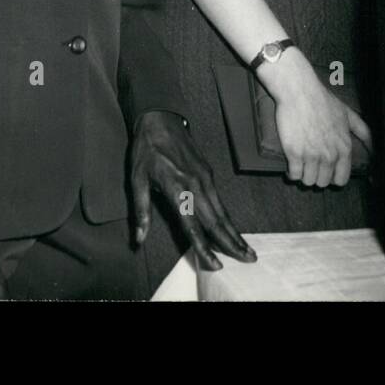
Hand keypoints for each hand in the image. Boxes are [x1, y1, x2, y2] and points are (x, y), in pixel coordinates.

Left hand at [129, 110, 255, 271]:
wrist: (160, 119)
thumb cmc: (145, 151)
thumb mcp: (136, 180)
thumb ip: (141, 211)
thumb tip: (138, 239)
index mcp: (177, 189)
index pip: (193, 225)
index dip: (204, 247)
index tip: (216, 264)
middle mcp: (196, 185)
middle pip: (217, 221)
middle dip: (232, 242)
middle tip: (248, 260)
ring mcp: (205, 178)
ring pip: (223, 211)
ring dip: (235, 231)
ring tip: (247, 249)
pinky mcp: (209, 173)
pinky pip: (220, 201)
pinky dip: (228, 218)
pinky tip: (232, 228)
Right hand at [264, 54, 373, 187]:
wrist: (299, 91)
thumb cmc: (323, 101)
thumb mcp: (347, 114)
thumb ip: (362, 131)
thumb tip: (373, 147)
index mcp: (344, 148)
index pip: (341, 179)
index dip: (333, 177)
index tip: (326, 171)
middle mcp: (330, 155)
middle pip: (323, 182)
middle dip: (317, 176)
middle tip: (311, 166)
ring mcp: (311, 156)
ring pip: (308, 181)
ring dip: (304, 176)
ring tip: (301, 166)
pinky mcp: (294, 154)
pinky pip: (294, 175)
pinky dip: (291, 173)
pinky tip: (291, 166)